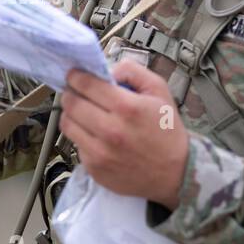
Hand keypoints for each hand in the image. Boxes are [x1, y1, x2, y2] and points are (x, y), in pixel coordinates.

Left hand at [60, 59, 188, 208]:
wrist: (175, 173)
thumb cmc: (168, 131)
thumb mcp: (160, 91)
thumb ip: (133, 72)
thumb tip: (108, 70)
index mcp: (127, 108)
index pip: (86, 85)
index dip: (76, 76)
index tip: (74, 74)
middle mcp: (111, 131)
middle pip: (71, 103)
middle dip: (71, 93)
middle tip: (75, 91)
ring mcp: (100, 152)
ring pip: (67, 124)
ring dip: (72, 114)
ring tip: (83, 112)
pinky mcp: (94, 168)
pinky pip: (76, 144)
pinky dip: (82, 136)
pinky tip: (96, 134)